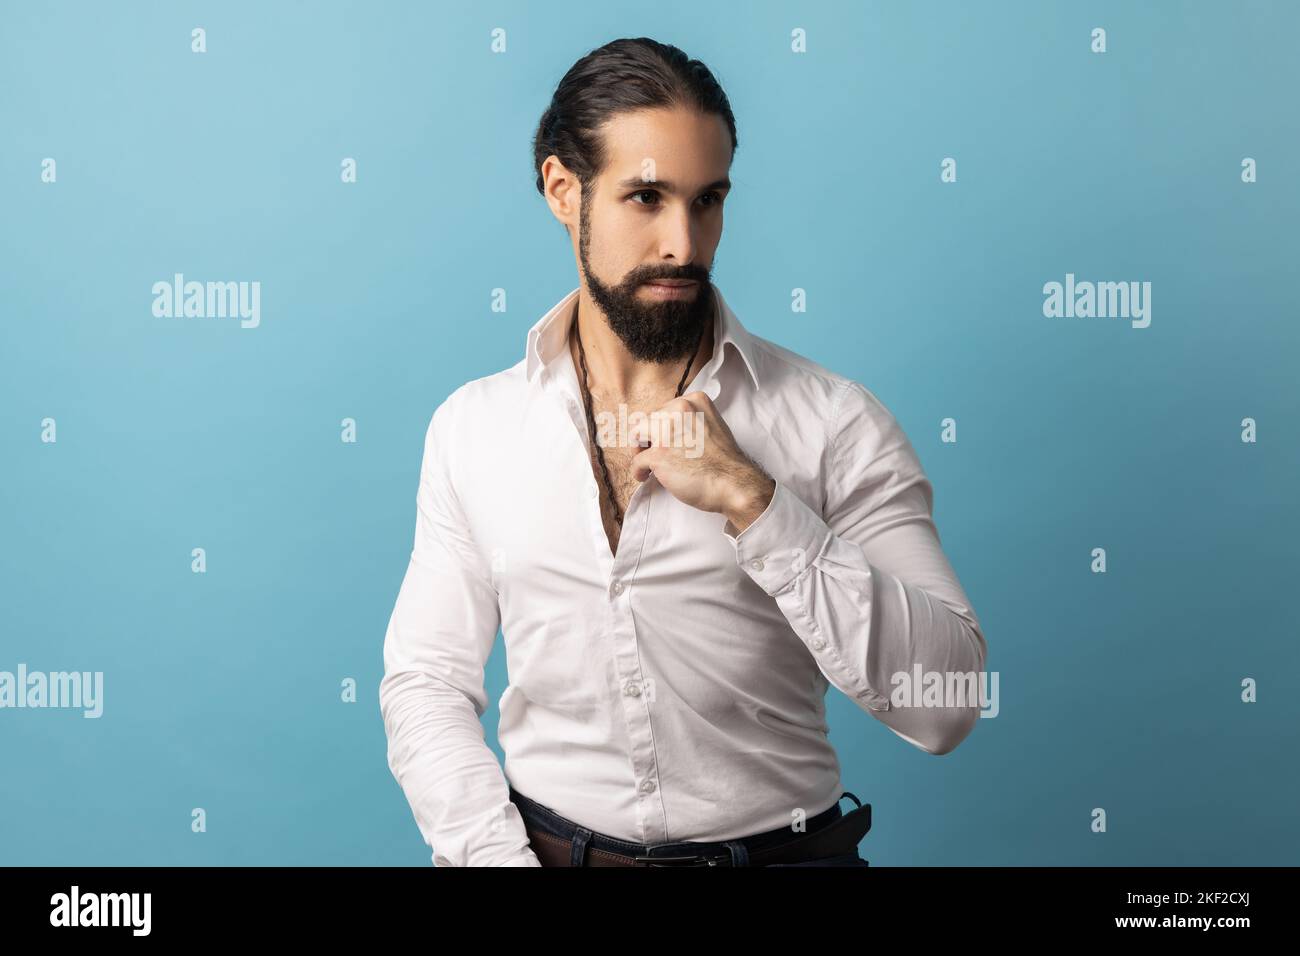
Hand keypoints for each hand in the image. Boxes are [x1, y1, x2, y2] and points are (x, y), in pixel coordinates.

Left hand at [628, 391, 774, 532]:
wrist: (733, 483)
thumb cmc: (724, 461)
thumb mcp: (711, 425)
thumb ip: (690, 421)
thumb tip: (667, 429)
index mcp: (693, 400)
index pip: (663, 409)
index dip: (660, 427)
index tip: (662, 440)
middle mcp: (679, 410)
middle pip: (647, 420)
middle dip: (648, 438)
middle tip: (655, 453)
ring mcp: (668, 432)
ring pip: (637, 434)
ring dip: (639, 451)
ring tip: (647, 463)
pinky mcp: (659, 454)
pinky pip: (636, 460)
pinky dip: (638, 471)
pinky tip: (645, 476)